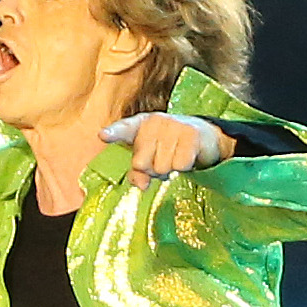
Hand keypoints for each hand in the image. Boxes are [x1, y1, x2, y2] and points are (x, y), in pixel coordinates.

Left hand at [99, 112, 236, 189]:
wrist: (204, 138)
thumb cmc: (169, 149)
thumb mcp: (149, 159)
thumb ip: (138, 172)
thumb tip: (142, 185)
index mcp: (139, 125)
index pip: (123, 129)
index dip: (113, 133)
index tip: (102, 135)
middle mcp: (154, 122)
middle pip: (142, 163)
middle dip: (152, 170)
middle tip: (163, 160)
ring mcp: (173, 125)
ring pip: (162, 167)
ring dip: (170, 169)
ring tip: (176, 157)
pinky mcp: (191, 134)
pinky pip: (180, 165)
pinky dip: (184, 167)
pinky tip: (188, 155)